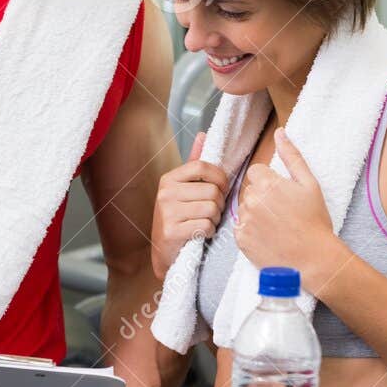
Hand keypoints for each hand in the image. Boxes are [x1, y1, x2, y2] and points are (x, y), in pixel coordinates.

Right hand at [151, 132, 229, 279]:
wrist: (164, 252)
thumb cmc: (179, 218)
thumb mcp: (183, 189)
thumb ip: (194, 164)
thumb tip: (203, 135)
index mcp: (169, 179)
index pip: (202, 166)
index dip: (219, 177)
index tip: (222, 188)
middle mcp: (165, 193)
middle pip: (211, 190)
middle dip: (218, 204)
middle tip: (211, 212)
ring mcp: (167, 212)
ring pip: (211, 208)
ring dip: (215, 219)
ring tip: (205, 222)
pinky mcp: (171, 231)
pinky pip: (205, 225)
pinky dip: (208, 232)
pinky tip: (200, 234)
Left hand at [233, 130, 344, 292]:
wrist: (314, 259)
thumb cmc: (315, 221)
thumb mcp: (309, 184)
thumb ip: (292, 156)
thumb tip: (279, 133)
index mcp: (267, 184)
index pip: (256, 172)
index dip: (269, 182)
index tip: (282, 195)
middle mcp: (251, 201)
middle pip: (249, 190)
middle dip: (262, 197)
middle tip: (282, 213)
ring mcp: (244, 221)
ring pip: (244, 209)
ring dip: (255, 214)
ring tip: (277, 226)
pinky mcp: (241, 240)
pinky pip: (241, 228)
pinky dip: (251, 231)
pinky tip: (268, 237)